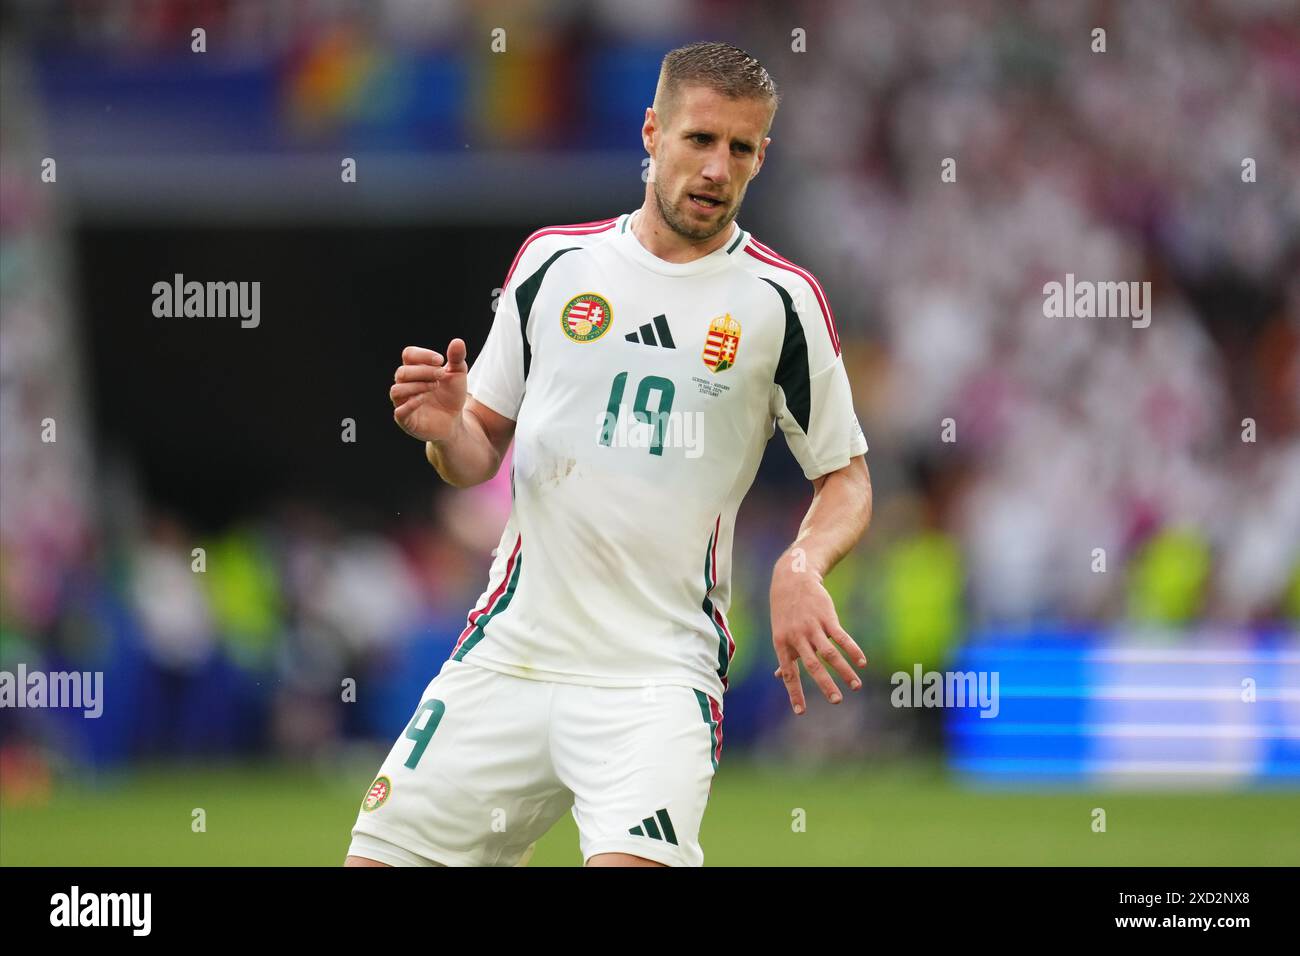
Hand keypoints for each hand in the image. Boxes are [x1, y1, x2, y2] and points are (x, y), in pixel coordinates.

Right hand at [390, 340, 468, 441]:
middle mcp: (405, 385)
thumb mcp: (458, 375)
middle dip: (424, 371)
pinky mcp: (406, 420)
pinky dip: (410, 404)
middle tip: (441, 375)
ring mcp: (403, 402)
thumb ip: (457, 358)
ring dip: (417, 386)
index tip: (440, 360)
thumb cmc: (452, 395)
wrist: (456, 421)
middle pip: (402, 372)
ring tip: (435, 387)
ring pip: (397, 390)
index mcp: (415, 370)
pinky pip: (399, 412)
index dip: (422, 355)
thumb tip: (458, 341)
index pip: (408, 354)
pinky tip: (424, 399)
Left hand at [770, 560, 866, 714]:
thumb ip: (784, 655)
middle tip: (837, 701)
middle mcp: (797, 637)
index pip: (789, 673)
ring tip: (856, 686)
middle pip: (812, 665)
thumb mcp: (781, 633)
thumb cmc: (786, 612)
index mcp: (783, 644)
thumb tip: (779, 677)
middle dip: (825, 684)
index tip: (802, 712)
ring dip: (844, 670)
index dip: (795, 692)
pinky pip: (841, 636)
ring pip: (830, 653)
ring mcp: (812, 627)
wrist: (793, 580)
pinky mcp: (827, 617)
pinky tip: (862, 662)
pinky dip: (853, 649)